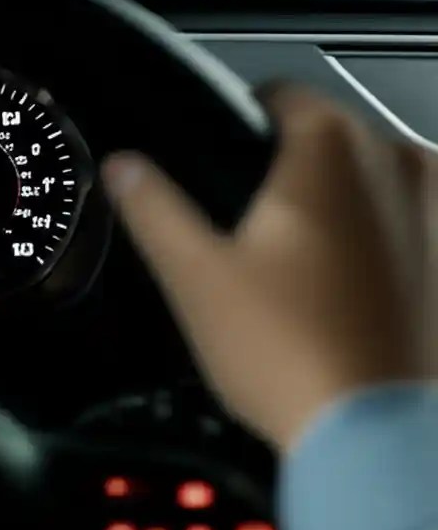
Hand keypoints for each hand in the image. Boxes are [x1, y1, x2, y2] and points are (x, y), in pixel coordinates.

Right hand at [103, 85, 433, 449]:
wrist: (376, 436)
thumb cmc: (289, 352)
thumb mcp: (193, 275)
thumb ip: (152, 207)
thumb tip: (122, 167)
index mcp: (331, 148)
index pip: (282, 92)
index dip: (240, 118)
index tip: (221, 153)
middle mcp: (399, 164)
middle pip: (331, 136)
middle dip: (289, 167)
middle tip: (248, 227)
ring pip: (374, 180)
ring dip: (339, 203)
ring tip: (295, 266)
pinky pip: (406, 228)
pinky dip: (377, 243)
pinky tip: (341, 292)